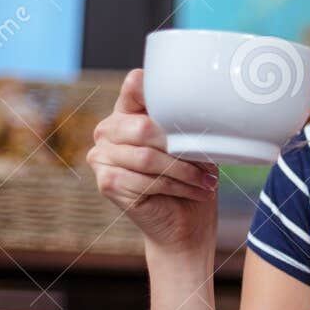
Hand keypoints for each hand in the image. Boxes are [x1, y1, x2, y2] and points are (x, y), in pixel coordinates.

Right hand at [88, 68, 218, 253]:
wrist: (186, 222)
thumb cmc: (191, 178)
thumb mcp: (193, 144)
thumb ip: (185, 123)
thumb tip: (197, 109)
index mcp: (128, 111)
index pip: (135, 87)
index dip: (153, 89)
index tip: (183, 103)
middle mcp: (108, 130)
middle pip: (143, 127)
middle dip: (180, 147)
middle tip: (207, 163)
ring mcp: (102, 156)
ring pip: (147, 157)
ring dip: (184, 171)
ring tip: (206, 180)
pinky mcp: (107, 182)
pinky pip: (144, 180)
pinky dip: (177, 187)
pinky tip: (195, 191)